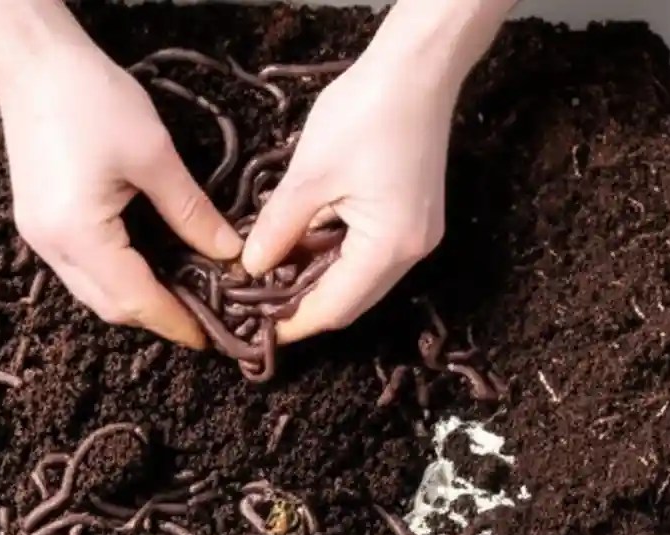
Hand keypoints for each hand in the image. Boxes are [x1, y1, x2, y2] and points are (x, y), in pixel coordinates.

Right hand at [0, 0, 241, 348]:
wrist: (32, 63)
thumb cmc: (92, 100)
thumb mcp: (154, 156)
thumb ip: (191, 212)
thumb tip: (228, 253)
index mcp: (80, 236)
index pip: (134, 299)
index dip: (174, 322)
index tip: (209, 337)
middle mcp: (51, 247)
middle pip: (108, 305)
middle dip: (154, 317)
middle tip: (201, 317)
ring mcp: (38, 236)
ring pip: (91, 289)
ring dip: (133, 298)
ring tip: (179, 293)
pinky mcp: (37, 220)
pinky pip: (79, 266)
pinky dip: (114, 275)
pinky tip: (145, 262)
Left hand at [242, 0, 512, 343]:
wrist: (416, 68)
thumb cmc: (365, 114)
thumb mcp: (309, 176)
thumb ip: (279, 227)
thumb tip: (252, 266)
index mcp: (389, 247)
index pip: (336, 307)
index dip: (294, 323)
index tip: (257, 330)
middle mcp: (412, 250)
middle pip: (352, 300)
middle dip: (305, 306)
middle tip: (257, 305)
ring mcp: (417, 232)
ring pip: (359, 277)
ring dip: (317, 280)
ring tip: (271, 275)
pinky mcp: (413, 214)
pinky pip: (368, 251)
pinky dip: (334, 255)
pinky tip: (300, 245)